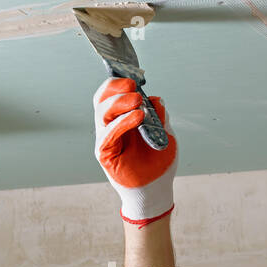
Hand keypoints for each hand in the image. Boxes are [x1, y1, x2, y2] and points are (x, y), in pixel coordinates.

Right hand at [93, 77, 177, 226]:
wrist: (157, 188)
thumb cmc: (159, 163)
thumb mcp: (165, 134)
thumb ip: (159, 117)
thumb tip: (156, 99)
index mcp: (122, 118)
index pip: (111, 94)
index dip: (118, 83)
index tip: (134, 78)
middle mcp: (110, 126)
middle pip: (102, 99)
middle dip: (116, 89)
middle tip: (134, 87)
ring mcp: (106, 139)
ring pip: (102, 113)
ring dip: (120, 103)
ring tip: (138, 103)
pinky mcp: (105, 154)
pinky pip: (108, 134)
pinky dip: (122, 122)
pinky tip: (138, 117)